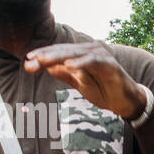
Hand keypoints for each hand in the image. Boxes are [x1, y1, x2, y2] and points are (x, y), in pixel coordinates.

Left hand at [23, 42, 143, 118]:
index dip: (43, 56)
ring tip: (43, 61)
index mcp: (82, 54)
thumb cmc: (104, 92)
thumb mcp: (80, 84)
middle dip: (46, 56)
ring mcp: (101, 56)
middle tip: (31, 61)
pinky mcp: (110, 64)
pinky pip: (93, 62)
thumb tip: (48, 67)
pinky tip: (69, 65)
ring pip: (76, 54)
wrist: (126, 103)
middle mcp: (90, 50)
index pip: (59, 52)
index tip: (27, 61)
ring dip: (58, 57)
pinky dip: (81, 63)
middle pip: (64, 51)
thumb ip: (65, 75)